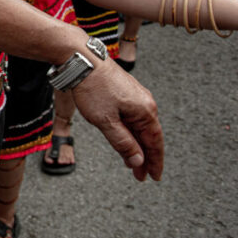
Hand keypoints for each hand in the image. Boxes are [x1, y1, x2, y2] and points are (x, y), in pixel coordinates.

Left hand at [71, 58, 163, 181]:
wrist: (82, 59)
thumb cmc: (93, 88)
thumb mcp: (105, 121)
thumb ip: (123, 142)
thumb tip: (138, 160)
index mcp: (145, 111)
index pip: (155, 143)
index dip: (154, 162)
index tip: (153, 177)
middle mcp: (145, 102)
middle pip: (149, 136)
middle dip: (145, 157)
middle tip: (140, 176)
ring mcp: (136, 96)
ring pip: (140, 126)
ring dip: (136, 144)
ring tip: (131, 161)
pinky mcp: (125, 91)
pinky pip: (133, 116)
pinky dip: (130, 131)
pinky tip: (124, 138)